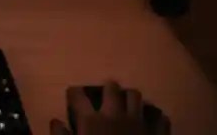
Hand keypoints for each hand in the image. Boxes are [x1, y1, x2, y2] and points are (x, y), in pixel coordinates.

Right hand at [49, 81, 169, 134]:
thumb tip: (55, 121)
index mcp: (91, 120)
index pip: (78, 96)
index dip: (74, 93)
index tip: (73, 96)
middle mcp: (115, 115)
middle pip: (111, 88)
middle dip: (106, 89)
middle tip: (104, 96)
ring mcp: (139, 123)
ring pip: (136, 96)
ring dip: (130, 98)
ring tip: (126, 105)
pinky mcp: (157, 134)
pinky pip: (161, 118)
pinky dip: (155, 118)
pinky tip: (152, 121)